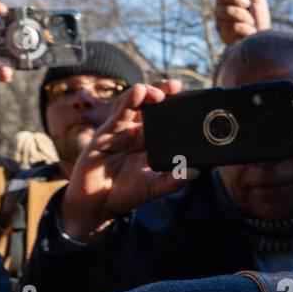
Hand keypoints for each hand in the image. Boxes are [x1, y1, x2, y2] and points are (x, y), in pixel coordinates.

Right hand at [60, 80, 198, 241]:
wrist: (96, 204)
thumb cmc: (125, 194)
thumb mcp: (153, 188)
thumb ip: (172, 181)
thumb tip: (195, 172)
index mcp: (151, 142)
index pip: (166, 117)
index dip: (176, 104)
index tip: (191, 97)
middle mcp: (137, 132)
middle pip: (152, 104)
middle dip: (164, 91)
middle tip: (177, 87)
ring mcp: (121, 130)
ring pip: (135, 102)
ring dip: (148, 92)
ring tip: (160, 92)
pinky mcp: (106, 132)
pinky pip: (119, 113)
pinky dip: (130, 101)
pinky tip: (139, 92)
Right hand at [215, 0, 269, 46]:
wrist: (261, 43)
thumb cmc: (260, 21)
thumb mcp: (259, 0)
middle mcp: (222, 5)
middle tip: (248, 4)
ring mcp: (220, 19)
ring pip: (227, 11)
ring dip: (244, 17)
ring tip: (252, 23)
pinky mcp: (222, 33)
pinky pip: (232, 26)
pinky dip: (245, 29)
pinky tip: (249, 34)